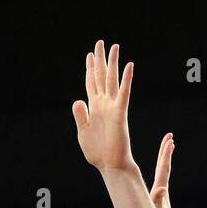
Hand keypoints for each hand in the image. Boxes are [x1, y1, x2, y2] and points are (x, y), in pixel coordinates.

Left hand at [72, 41, 134, 172]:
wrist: (109, 164)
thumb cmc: (97, 151)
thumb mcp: (83, 132)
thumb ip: (80, 115)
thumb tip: (77, 100)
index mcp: (94, 108)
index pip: (91, 84)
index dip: (90, 69)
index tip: (90, 55)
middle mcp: (103, 104)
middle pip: (101, 76)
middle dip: (100, 60)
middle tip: (100, 43)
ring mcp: (112, 106)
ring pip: (112, 80)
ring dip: (113, 63)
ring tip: (114, 47)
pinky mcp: (120, 113)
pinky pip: (124, 93)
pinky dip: (126, 79)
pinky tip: (129, 65)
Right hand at [149, 132, 175, 207]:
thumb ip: (158, 203)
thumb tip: (162, 189)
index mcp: (160, 195)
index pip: (163, 170)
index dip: (165, 155)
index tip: (170, 140)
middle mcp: (161, 196)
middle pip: (163, 170)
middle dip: (165, 154)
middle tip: (169, 138)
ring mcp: (159, 202)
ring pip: (161, 178)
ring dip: (162, 164)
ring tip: (166, 150)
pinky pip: (156, 189)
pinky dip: (156, 179)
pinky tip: (158, 176)